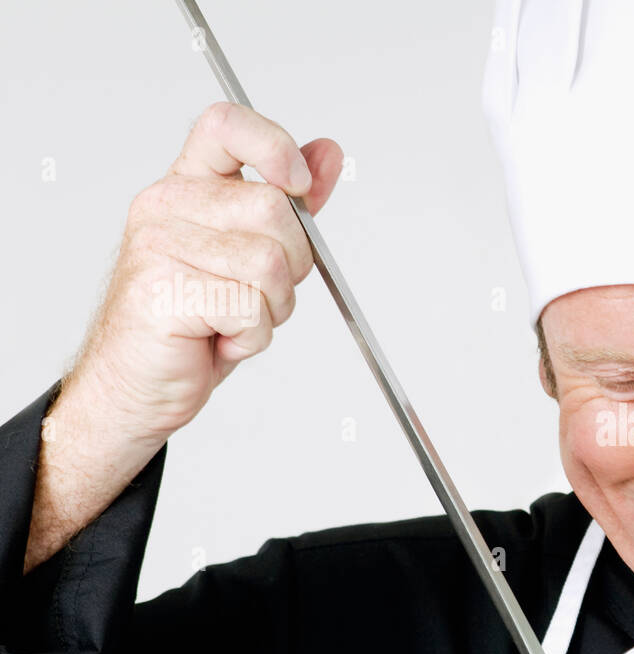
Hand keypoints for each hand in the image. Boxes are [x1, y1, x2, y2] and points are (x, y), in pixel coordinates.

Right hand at [77, 101, 343, 441]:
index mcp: (188, 185)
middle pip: (274, 209)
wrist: (139, 383)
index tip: (300, 184)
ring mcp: (159, 246)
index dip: (276, 147)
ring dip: (272, 308)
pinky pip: (250, 308)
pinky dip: (251, 337)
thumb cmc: (195, 323)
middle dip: (292, 265)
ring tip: (234, 319)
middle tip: (258, 292)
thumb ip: (292, 205)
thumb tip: (329, 153)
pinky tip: (219, 339)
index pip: (227, 125)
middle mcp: (166, 204)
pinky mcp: (162, 291)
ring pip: (269, 265)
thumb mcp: (254, 256)